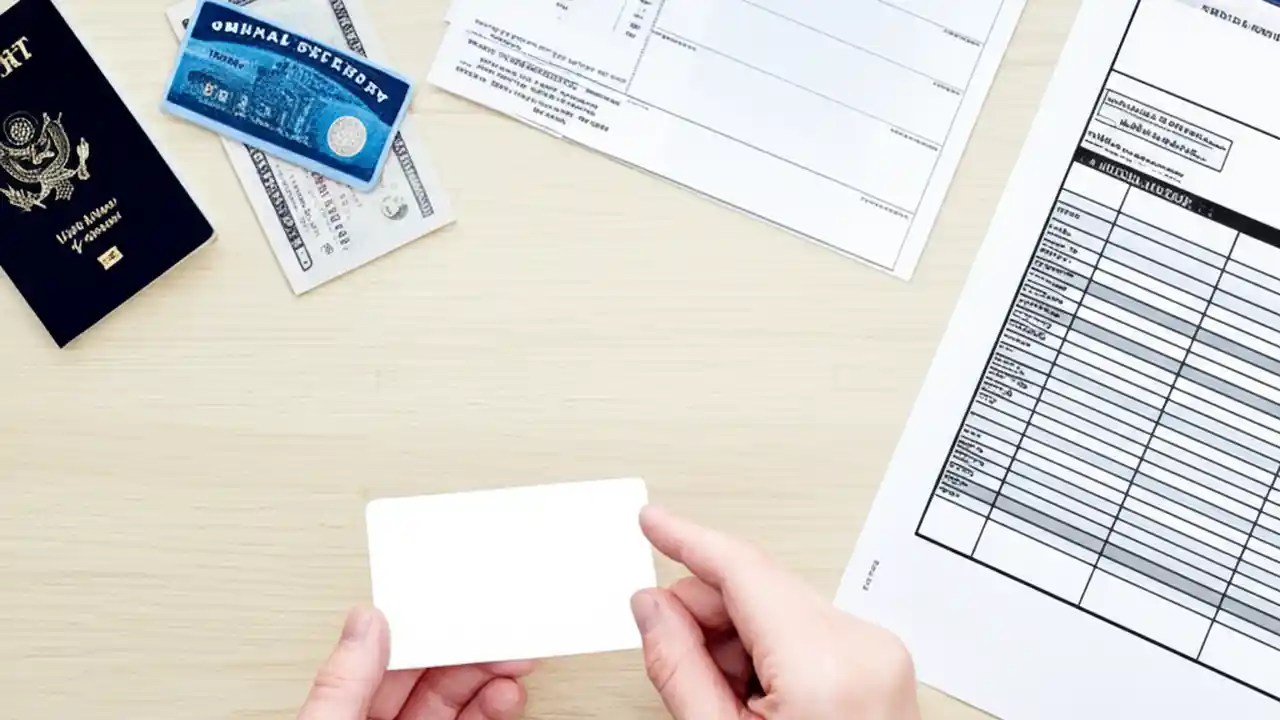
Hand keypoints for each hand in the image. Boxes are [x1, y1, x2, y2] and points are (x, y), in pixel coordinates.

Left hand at [297, 606, 533, 719]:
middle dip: (468, 647)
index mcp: (338, 712)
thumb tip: (364, 621)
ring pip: (454, 700)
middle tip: (500, 627)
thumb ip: (342, 684)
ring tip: (514, 659)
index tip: (451, 603)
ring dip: (489, 677)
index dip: (419, 627)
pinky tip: (507, 695)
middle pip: (427, 675)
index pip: (381, 657)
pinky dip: (494, 710)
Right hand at [631, 506, 919, 719]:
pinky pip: (806, 635)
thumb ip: (679, 667)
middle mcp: (862, 647)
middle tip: (669, 652)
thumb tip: (653, 608)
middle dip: (706, 614)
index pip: (743, 569)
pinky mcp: (880, 667)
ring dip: (737, 641)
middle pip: (759, 589)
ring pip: (779, 611)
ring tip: (725, 703)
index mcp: (825, 666)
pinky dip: (768, 657)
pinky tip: (753, 703)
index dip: (687, 539)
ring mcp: (879, 656)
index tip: (654, 521)